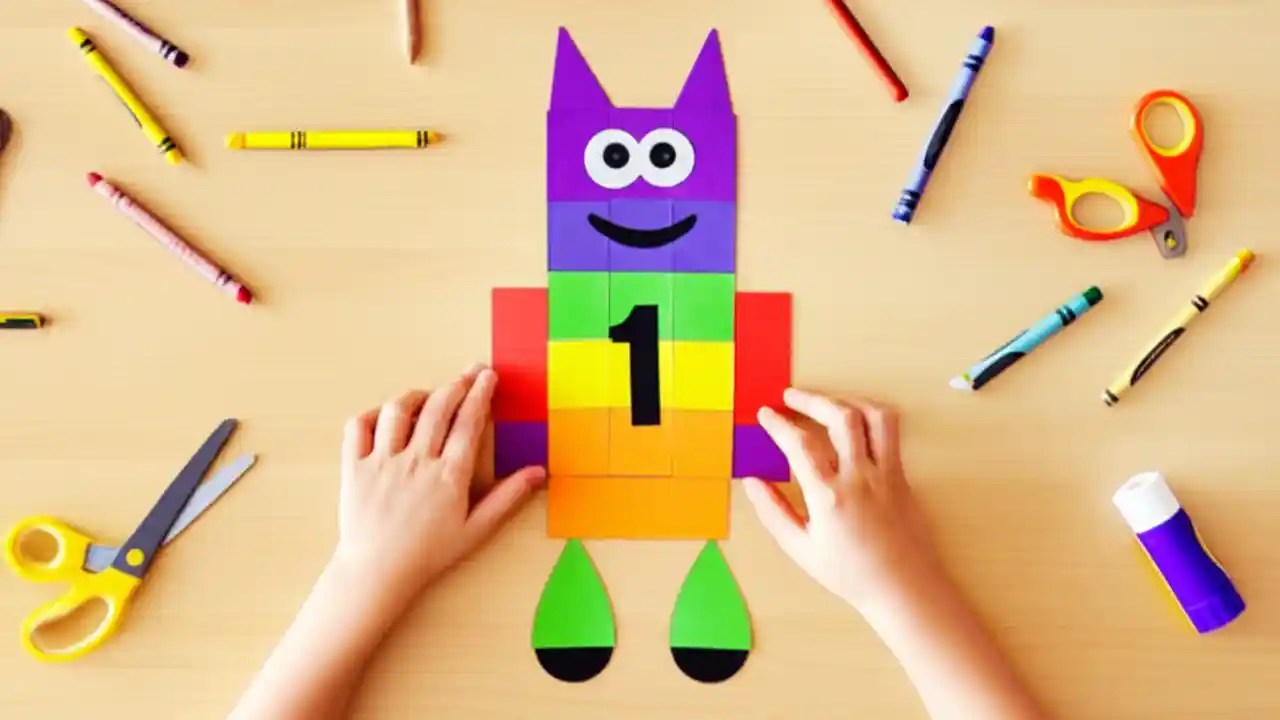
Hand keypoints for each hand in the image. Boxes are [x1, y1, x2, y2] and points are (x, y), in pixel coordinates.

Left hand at [336, 365, 545, 607]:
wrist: (377, 573)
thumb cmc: (428, 554)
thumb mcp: (475, 530)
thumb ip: (507, 497)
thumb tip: (538, 472)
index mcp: (449, 476)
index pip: (469, 422)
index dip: (481, 393)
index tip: (488, 375)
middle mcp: (416, 461)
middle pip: (439, 408)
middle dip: (458, 383)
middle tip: (470, 372)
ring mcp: (382, 462)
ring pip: (399, 410)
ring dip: (417, 395)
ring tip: (429, 395)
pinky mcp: (354, 467)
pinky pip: (359, 426)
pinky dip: (372, 414)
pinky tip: (386, 416)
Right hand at [744, 388, 944, 613]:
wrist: (903, 588)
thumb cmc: (849, 574)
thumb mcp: (800, 548)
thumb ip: (773, 511)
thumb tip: (750, 481)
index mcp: (830, 497)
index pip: (800, 445)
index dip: (779, 424)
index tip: (765, 414)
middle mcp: (861, 478)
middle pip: (840, 417)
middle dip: (811, 400)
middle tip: (790, 397)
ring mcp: (887, 473)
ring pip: (874, 416)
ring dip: (846, 400)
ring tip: (826, 402)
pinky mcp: (903, 475)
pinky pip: (890, 432)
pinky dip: (869, 416)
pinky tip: (853, 422)